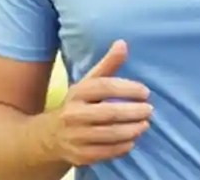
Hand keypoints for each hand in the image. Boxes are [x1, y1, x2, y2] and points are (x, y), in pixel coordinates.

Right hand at [43, 40, 152, 166]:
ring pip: (110, 134)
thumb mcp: (88, 83)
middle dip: (134, 112)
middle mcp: (73, 114)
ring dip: (132, 130)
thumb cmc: (78, 104)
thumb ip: (107, 65)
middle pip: (110, 113)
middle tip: (150, 110)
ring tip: (145, 124)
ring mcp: (76, 137)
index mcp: (77, 92)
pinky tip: (132, 139)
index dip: (128, 89)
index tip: (145, 92)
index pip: (105, 87)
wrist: (50, 136)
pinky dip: (123, 146)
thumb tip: (123, 43)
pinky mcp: (80, 156)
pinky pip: (107, 152)